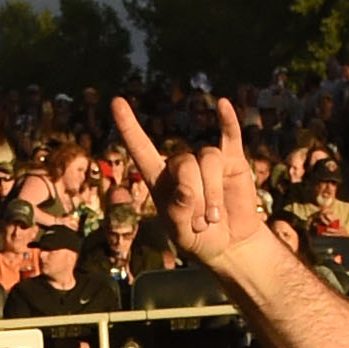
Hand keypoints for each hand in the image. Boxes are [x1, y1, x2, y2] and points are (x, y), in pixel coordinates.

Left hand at [111, 95, 266, 275]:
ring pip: (208, 159)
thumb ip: (177, 215)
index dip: (129, 127)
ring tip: (213, 218)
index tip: (116, 102)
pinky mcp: (232, 161)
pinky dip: (227, 121)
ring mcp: (207, 161)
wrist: (231, 245)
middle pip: (184, 163)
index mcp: (160, 179)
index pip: (141, 149)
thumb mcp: (181, 236)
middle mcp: (182, 165)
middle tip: (200, 223)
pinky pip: (229, 135)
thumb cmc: (199, 240)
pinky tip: (222, 105)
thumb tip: (187, 190)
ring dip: (212, 194)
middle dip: (194, 196)